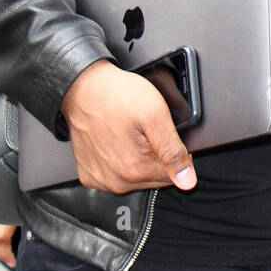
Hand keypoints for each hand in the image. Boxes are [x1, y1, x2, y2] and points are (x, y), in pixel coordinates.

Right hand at [60, 59, 196, 194]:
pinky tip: (115, 142)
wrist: (82, 88)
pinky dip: (118, 163)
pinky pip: (115, 176)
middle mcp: (117, 182)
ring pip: (135, 179)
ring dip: (138, 160)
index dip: (175, 153)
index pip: (173, 176)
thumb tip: (187, 181)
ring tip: (129, 134)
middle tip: (145, 131)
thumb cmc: (116, 96)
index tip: (162, 134)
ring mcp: (101, 180)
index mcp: (136, 170)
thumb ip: (173, 151)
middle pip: (154, 179)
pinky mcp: (90, 174)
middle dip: (156, 158)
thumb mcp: (155, 115)